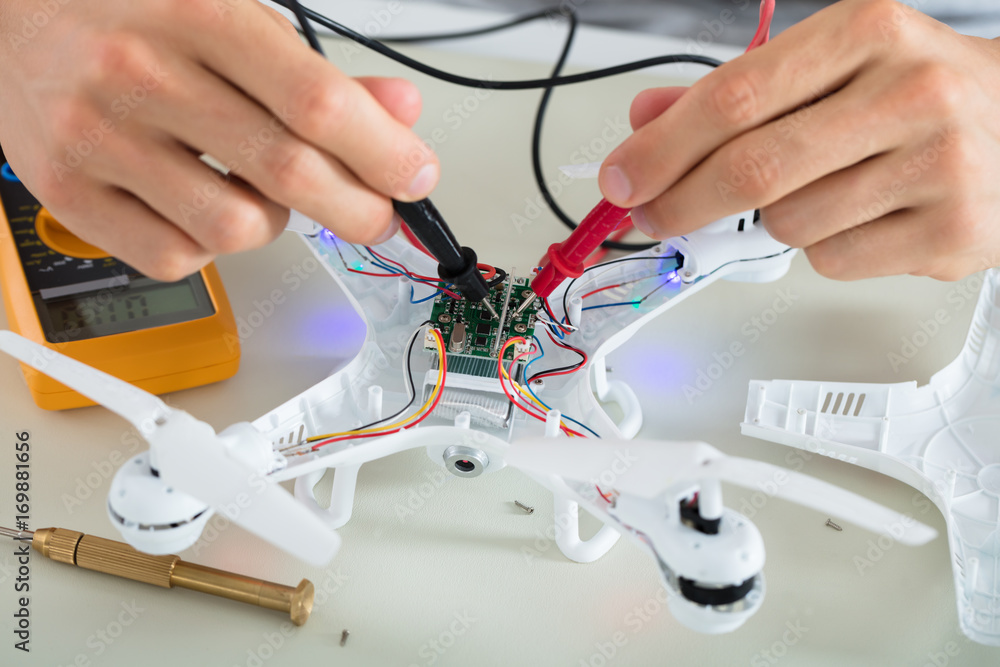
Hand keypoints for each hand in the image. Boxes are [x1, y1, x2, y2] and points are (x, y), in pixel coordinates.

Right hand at [0, 0, 437, 279]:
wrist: (10, 12)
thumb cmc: (131, 13)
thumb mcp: (233, 18)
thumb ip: (317, 72)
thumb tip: (397, 114)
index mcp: (196, 15)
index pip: (317, 102)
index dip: (384, 152)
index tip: (415, 178)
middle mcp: (142, 75)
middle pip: (287, 172)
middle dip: (358, 208)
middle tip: (377, 215)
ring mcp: (97, 139)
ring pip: (236, 228)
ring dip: (275, 223)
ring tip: (264, 192)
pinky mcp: (69, 193)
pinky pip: (178, 259)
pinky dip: (211, 248)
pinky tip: (205, 208)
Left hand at [599, 0, 999, 280]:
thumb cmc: (916, 92)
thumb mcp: (830, 65)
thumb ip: (737, 92)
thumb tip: (647, 120)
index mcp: (867, 33)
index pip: (734, 98)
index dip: (662, 147)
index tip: (623, 175)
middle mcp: (908, 92)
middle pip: (751, 169)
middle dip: (682, 203)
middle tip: (653, 215)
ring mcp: (938, 164)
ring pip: (788, 225)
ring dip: (773, 221)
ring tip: (817, 190)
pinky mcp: (951, 232)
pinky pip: (832, 260)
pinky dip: (823, 248)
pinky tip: (860, 215)